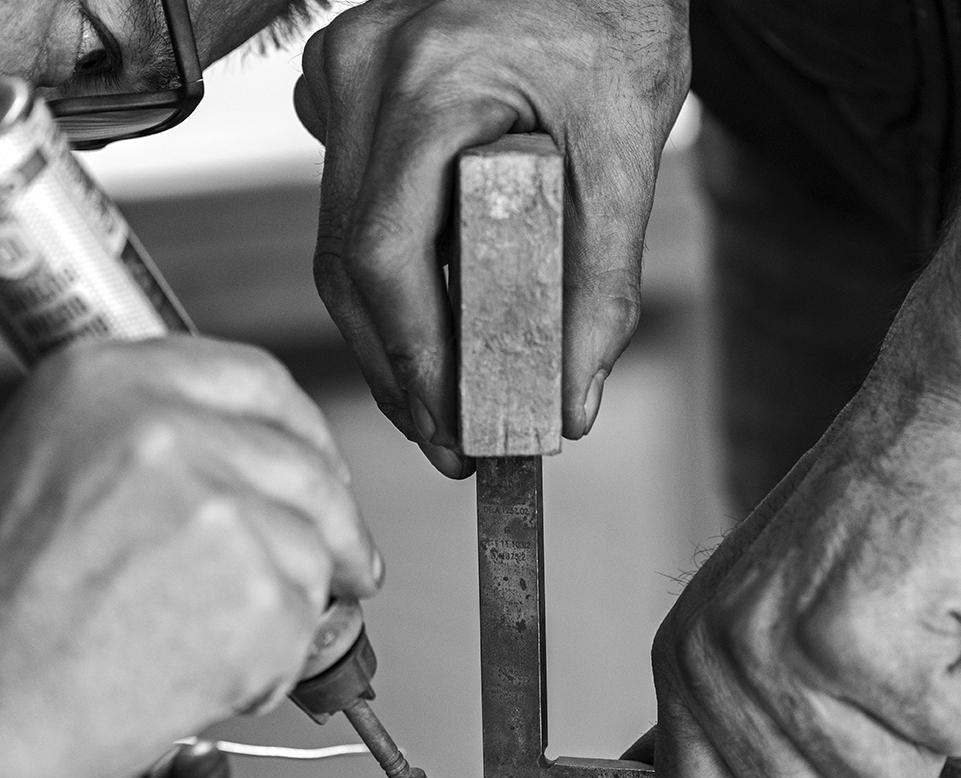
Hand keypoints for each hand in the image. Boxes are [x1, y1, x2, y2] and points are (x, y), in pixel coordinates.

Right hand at [0, 337, 380, 777]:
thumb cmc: (4, 610)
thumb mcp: (57, 466)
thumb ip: (161, 438)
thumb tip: (263, 457)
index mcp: (109, 386)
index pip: (259, 383)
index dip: (305, 432)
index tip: (325, 465)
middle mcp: (166, 434)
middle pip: (308, 467)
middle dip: (334, 522)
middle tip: (343, 560)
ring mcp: (217, 512)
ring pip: (314, 546)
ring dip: (288, 598)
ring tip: (208, 635)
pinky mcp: (254, 594)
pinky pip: (305, 618)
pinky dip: (274, 657)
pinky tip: (205, 670)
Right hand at [295, 0, 690, 474]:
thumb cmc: (614, 25)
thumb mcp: (628, 154)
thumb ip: (602, 284)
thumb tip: (571, 398)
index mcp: (428, 81)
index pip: (385, 256)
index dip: (411, 359)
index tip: (447, 427)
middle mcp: (362, 76)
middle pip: (348, 265)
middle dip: (397, 368)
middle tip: (444, 440)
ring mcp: (343, 83)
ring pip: (340, 249)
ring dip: (388, 337)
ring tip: (435, 403)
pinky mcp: (350, 100)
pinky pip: (349, 215)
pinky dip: (387, 287)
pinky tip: (422, 331)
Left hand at [649, 238, 960, 777]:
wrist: (919, 437)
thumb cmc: (853, 540)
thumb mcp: (764, 633)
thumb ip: (741, 734)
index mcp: (684, 665)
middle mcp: (713, 663)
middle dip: (872, 771)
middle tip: (874, 674)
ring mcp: (777, 656)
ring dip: (918, 733)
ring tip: (898, 640)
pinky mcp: (854, 645)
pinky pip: (943, 743)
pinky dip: (958, 696)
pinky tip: (928, 622)